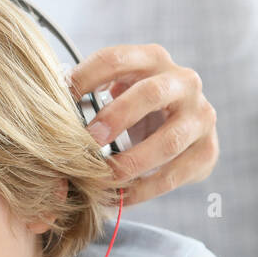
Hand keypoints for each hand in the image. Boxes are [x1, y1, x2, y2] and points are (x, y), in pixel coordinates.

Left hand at [67, 44, 217, 204]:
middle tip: (89, 142)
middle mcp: (183, 82)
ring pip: (169, 141)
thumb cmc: (137, 106)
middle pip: (150, 94)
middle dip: (116, 118)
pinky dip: (143, 190)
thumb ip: (90, 90)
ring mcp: (201, 117)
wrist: (183, 129)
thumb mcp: (117, 88)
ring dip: (131, 164)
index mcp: (153, 59)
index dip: (85, 79)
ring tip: (102, 179)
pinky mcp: (208, 151)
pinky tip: (118, 197)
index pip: (116, 59)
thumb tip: (49, 101)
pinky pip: (174, 175)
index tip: (59, 102)